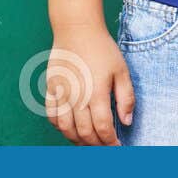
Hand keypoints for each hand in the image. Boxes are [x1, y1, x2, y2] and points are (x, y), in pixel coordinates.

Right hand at [45, 24, 133, 145]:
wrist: (77, 30)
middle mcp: (77, 98)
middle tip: (105, 147)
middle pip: (85, 133)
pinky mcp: (51, 89)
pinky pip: (52, 116)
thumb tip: (126, 122)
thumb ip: (126, 98)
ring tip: (89, 143)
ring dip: (78, 140)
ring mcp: (61, 94)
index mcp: (96, 93)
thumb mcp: (121, 70)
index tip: (118, 147)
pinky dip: (60, 128)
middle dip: (97, 145)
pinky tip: (70, 130)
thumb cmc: (102, 48)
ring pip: (66, 129)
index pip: (103, 128)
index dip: (111, 142)